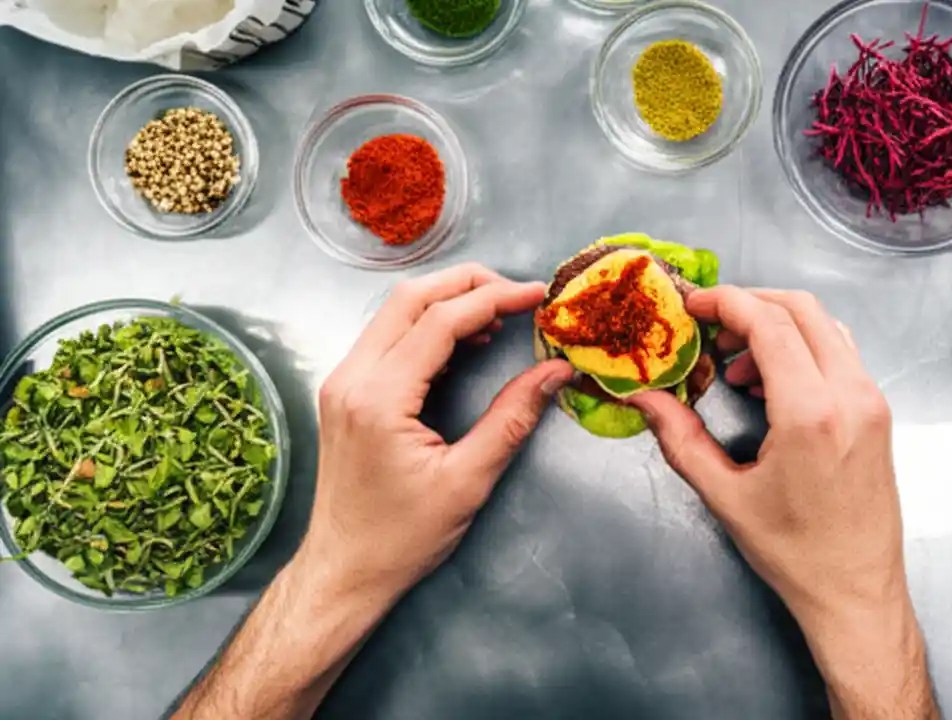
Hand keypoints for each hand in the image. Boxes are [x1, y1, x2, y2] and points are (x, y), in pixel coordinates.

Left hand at [303, 264, 572, 602]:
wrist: (343, 570)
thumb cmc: (402, 537)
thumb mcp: (468, 481)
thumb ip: (512, 420)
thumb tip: (556, 372)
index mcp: (379, 398)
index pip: (440, 320)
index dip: (494, 298)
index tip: (538, 296)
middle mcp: (351, 378)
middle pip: (411, 297)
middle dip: (469, 283)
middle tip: (519, 294)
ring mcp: (342, 381)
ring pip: (396, 311)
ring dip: (449, 300)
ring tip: (500, 317)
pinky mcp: (345, 391)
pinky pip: (388, 336)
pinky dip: (429, 325)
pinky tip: (465, 342)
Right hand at [630, 287, 935, 719]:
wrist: (857, 591)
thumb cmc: (791, 552)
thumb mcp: (725, 495)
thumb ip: (679, 438)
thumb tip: (641, 397)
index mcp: (811, 412)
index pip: (769, 323)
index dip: (725, 302)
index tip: (691, 306)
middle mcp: (850, 394)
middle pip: (802, 309)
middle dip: (750, 303)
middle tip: (709, 325)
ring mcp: (872, 400)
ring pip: (826, 326)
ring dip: (778, 325)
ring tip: (734, 362)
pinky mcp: (878, 412)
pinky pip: (840, 353)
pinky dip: (803, 347)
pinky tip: (769, 382)